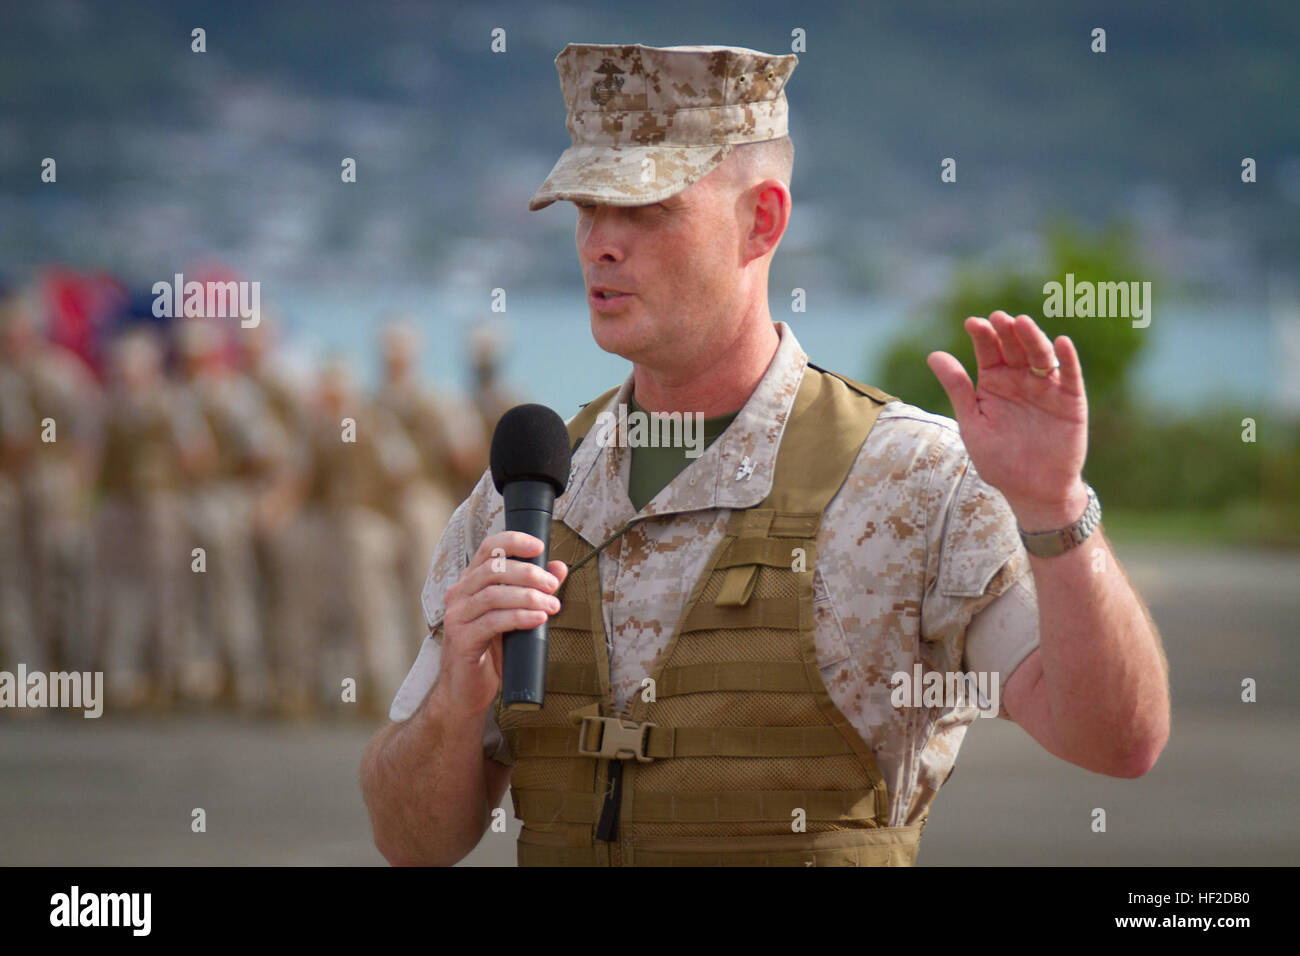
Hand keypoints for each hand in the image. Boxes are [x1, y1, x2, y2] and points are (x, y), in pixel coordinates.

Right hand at [433, 531, 568, 717]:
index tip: (539, 546)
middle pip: (493, 569)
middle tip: (553, 585)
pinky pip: (492, 621)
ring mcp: (457, 616)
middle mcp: (459, 594)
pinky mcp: (461, 639)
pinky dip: (519, 617)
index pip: (488, 549)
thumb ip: (535, 590)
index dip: (513, 541)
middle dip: (529, 573)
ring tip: (552, 606)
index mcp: (471, 582)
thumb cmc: (492, 650)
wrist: (466, 690)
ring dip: (528, 597)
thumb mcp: (516, 615)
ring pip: (493, 594)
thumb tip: (559, 567)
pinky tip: (538, 619)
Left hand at [926, 310, 1089, 529]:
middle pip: (1014, 348)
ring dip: (1033, 338)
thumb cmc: (998, 459)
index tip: (972, 323)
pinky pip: (1071, 375)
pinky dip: (1067, 359)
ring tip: (1022, 323)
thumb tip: (933, 355)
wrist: (1032, 490)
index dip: (982, 335)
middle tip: (998, 319)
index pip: (988, 351)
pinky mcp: (1071, 400)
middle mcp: (1020, 379)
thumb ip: (958, 388)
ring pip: (1040, 356)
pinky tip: (1061, 343)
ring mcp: (1046, 387)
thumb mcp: (973, 422)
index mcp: (994, 382)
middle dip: (1006, 332)